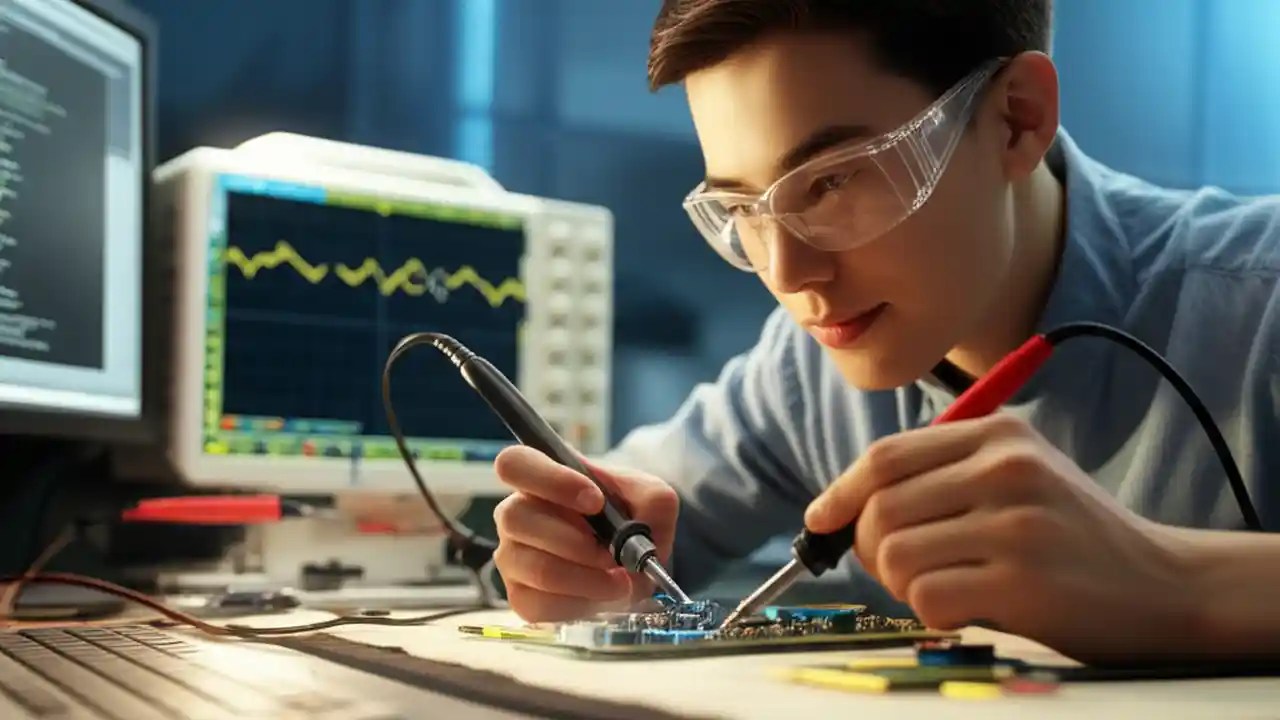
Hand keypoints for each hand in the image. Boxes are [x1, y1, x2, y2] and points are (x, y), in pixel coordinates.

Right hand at [492, 446, 678, 622]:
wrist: (633, 563)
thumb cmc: (629, 519)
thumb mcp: (653, 499)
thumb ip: (653, 500)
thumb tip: (641, 525)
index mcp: (540, 477)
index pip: (514, 463)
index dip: (551, 481)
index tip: (594, 502)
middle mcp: (515, 514)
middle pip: (517, 518)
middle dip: (577, 542)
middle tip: (612, 555)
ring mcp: (512, 556)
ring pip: (538, 568)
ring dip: (588, 579)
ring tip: (619, 582)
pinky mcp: (519, 596)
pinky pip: (541, 604)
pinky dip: (582, 604)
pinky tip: (600, 597)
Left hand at [804, 414, 1196, 661]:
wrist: (1164, 583)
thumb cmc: (1071, 535)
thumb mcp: (1016, 476)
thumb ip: (941, 476)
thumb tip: (841, 508)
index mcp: (999, 434)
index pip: (886, 455)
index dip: (840, 491)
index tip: (821, 520)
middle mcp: (1006, 468)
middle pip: (881, 506)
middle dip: (868, 548)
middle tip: (892, 570)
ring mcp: (1016, 523)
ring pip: (896, 554)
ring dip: (899, 584)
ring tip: (937, 589)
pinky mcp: (1023, 579)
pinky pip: (927, 596)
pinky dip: (929, 612)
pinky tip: (962, 610)